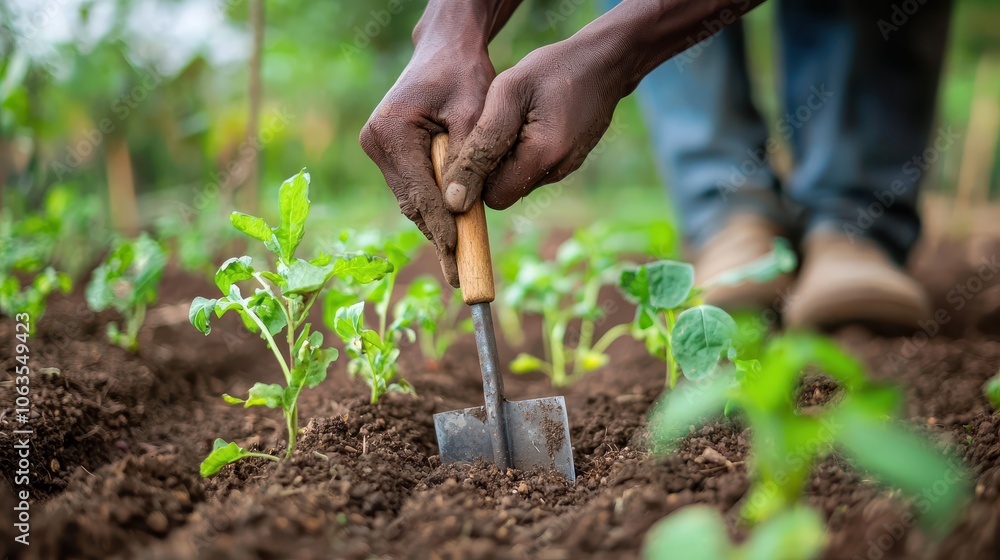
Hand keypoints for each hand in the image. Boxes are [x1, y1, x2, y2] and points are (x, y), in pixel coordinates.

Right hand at [360, 38, 494, 286]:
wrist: (446, 51)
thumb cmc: (464, 74)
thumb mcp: (473, 113)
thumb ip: (466, 160)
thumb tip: (460, 209)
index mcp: (391, 132)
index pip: (419, 191)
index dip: (441, 225)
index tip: (459, 253)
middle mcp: (375, 143)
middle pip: (411, 202)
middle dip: (438, 234)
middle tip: (461, 271)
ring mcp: (378, 149)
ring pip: (411, 200)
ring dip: (436, 224)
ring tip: (460, 259)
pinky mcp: (388, 153)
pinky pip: (413, 188)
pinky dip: (434, 206)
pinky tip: (454, 230)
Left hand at [440, 39, 626, 212]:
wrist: (604, 62)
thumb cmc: (552, 70)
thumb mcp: (508, 93)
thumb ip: (481, 143)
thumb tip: (456, 196)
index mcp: (542, 157)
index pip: (492, 197)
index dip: (478, 174)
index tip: (478, 139)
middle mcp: (557, 172)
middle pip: (506, 191)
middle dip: (492, 166)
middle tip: (497, 122)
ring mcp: (566, 169)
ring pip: (519, 180)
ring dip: (508, 157)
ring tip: (516, 117)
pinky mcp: (569, 162)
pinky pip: (534, 169)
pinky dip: (524, 151)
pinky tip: (530, 121)